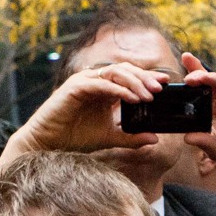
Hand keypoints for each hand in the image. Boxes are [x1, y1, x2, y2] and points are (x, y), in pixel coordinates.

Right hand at [0, 62, 168, 171]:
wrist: (49, 144)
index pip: (129, 77)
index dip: (147, 79)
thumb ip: (132, 137)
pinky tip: (132, 99)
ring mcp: (84, 81)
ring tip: (150, 95)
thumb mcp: (111, 138)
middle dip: (145, 78)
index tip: (166, 85)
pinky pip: (101, 84)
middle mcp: (95, 81)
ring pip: (114, 74)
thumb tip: (156, 138)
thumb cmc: (76, 138)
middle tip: (161, 88)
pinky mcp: (75, 87)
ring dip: (134, 83)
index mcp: (104, 89)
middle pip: (125, 71)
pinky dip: (118, 90)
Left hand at [182, 48, 215, 215]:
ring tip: (203, 77)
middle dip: (198, 77)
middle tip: (188, 78)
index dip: (188, 80)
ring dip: (214, 77)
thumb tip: (186, 137)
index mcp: (212, 111)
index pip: (198, 92)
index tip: (173, 74)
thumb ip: (203, 142)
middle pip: (209, 83)